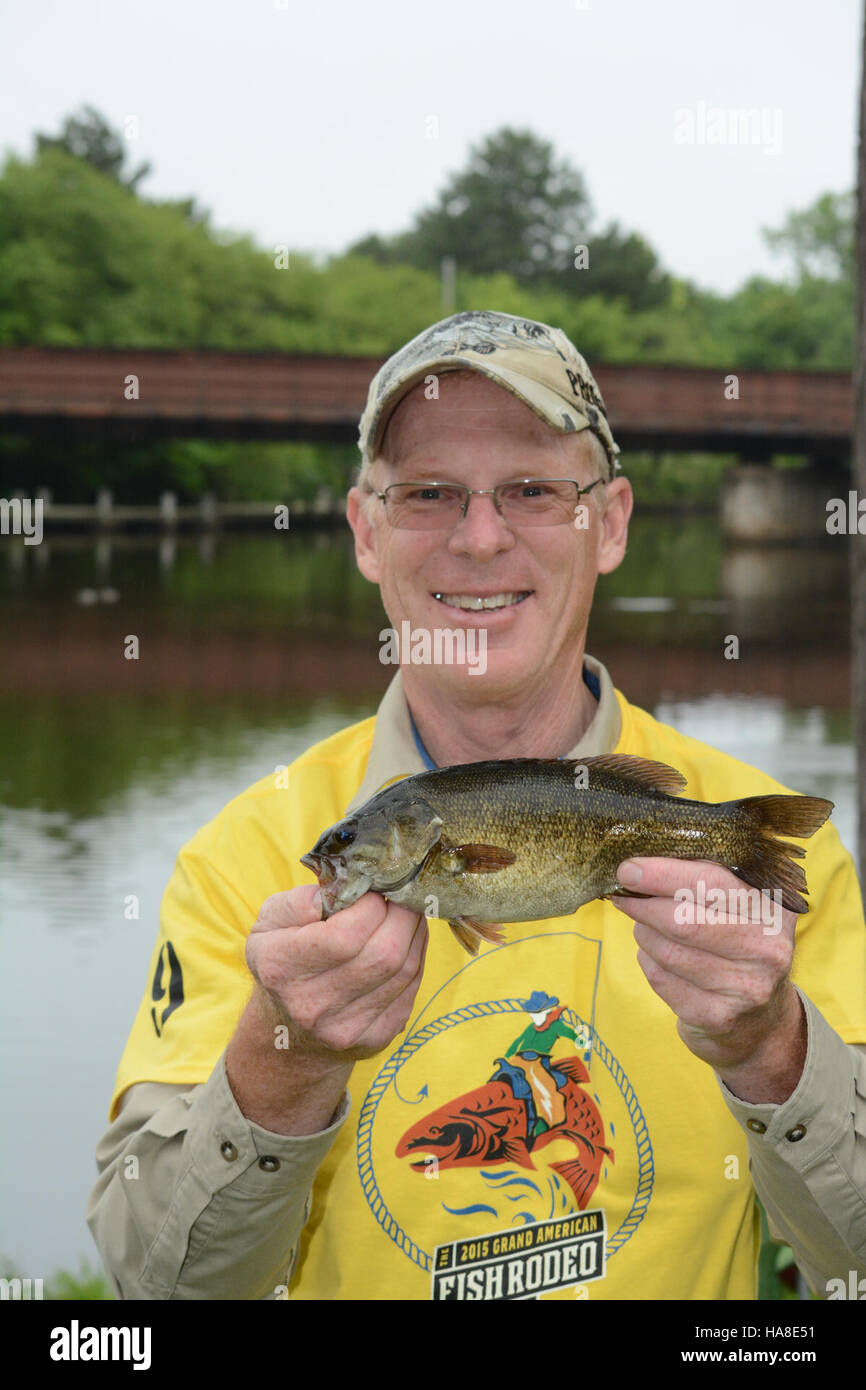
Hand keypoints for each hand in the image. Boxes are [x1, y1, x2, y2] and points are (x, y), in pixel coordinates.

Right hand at [246, 884, 428, 1062]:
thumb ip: (297, 902)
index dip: (371, 906)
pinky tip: (408, 942)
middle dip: (402, 915)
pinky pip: (411, 990)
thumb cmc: (282, 961)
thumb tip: (339, 892)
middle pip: (383, 954)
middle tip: (399, 896)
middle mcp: (312, 1005)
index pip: (345, 936)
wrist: (287, 1029)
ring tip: (407, 913)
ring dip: (415, 933)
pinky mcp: (374, 1038)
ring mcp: (345, 1028)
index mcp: (281, 968)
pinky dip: (417, 958)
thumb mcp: (269, 924)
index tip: (372, 892)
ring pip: (404, 971)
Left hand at [610, 858, 806, 1099]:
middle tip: (622, 895)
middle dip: (643, 905)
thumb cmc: (738, 945)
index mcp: (773, 908)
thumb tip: (642, 863)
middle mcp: (768, 948)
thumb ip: (704, 880)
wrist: (759, 1020)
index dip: (664, 874)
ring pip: (668, 950)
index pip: (712, 882)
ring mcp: (747, 987)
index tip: (628, 869)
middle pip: (685, 920)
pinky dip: (649, 962)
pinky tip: (658, 957)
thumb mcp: (740, 908)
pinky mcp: (719, 1016)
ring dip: (644, 934)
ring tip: (646, 928)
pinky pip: (661, 978)